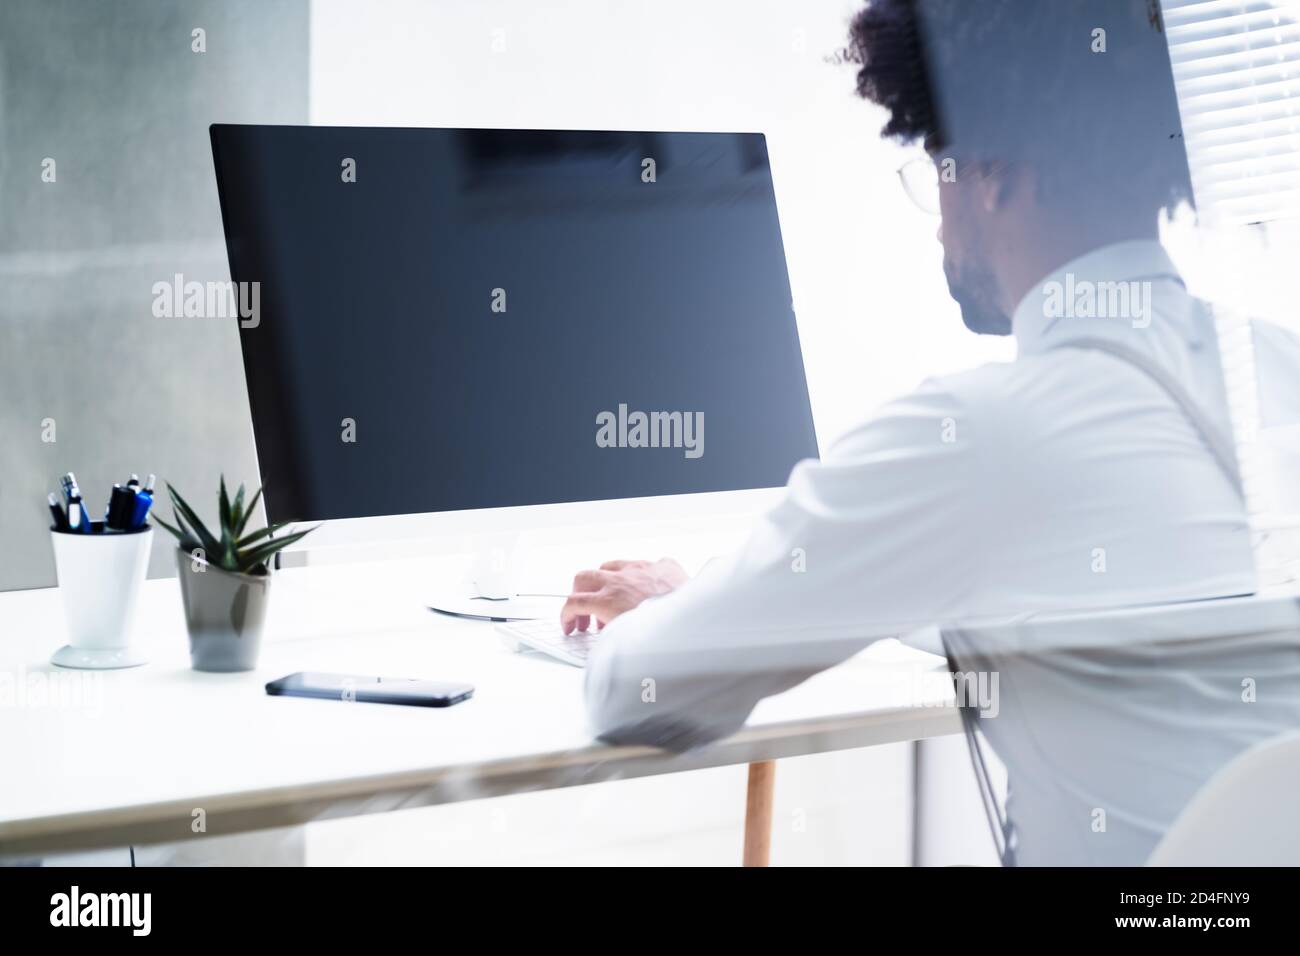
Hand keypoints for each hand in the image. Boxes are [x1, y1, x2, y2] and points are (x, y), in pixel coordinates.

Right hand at [560, 558, 687, 633]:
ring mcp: (642, 569)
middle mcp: (621, 580)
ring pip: (611, 565)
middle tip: (586, 616)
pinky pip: (645, 565)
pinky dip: (639, 576)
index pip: (573, 602)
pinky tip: (645, 590)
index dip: (565, 615)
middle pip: (585, 577)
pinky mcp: (664, 566)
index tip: (569, 626)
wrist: (697, 622)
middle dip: (579, 595)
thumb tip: (603, 656)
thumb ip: (609, 644)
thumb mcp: (627, 645)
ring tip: (611, 600)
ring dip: (605, 582)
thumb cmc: (665, 637)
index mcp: (608, 600)